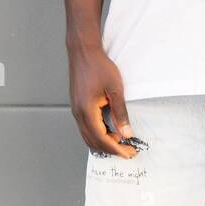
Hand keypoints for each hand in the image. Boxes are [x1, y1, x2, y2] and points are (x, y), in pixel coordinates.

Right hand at [68, 43, 137, 158]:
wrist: (83, 52)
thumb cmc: (99, 67)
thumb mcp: (115, 89)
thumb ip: (120, 112)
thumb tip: (126, 133)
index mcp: (86, 111)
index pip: (101, 139)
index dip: (115, 148)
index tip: (128, 153)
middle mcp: (78, 114)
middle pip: (92, 141)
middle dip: (110, 149)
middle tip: (127, 151)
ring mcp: (76, 110)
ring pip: (88, 136)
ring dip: (103, 142)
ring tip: (120, 142)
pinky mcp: (77, 106)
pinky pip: (86, 127)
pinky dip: (98, 134)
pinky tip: (110, 131)